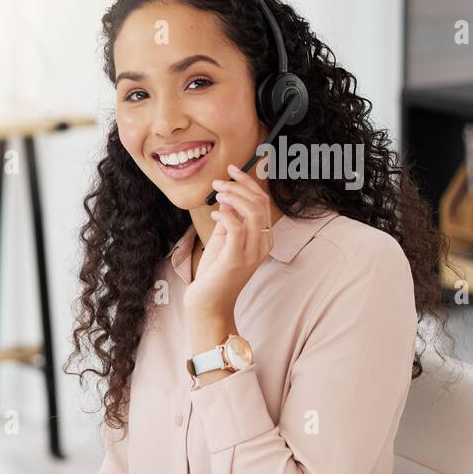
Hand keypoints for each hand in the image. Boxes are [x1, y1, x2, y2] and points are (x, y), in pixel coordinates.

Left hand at [183, 163, 275, 318]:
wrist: (209, 303)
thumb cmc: (215, 273)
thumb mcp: (223, 241)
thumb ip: (229, 220)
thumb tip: (228, 197)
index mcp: (263, 239)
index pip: (263, 202)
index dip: (249, 182)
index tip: (232, 170)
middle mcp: (263, 245)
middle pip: (260, 203)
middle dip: (239, 186)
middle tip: (219, 182)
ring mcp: (252, 253)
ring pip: (252, 212)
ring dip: (233, 196)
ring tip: (216, 193)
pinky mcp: (236, 259)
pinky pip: (237, 228)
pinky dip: (226, 215)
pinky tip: (214, 214)